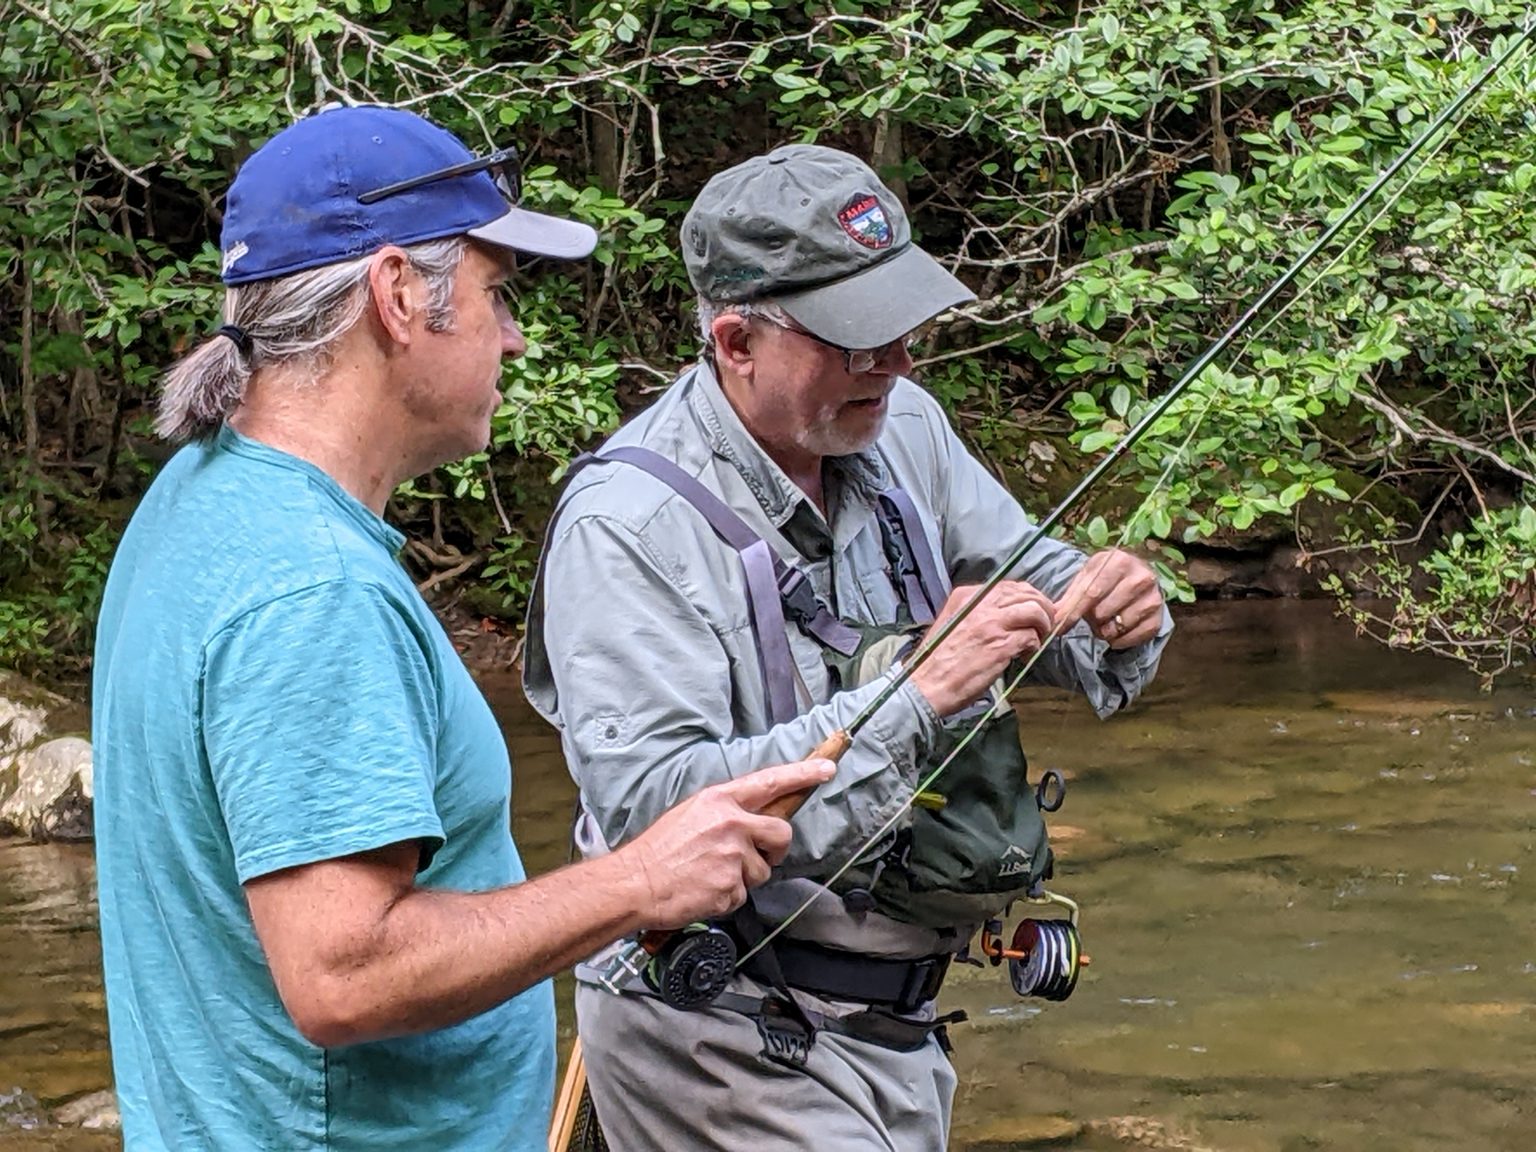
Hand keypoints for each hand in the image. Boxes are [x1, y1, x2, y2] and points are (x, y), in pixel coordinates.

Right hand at [620, 758, 835, 928]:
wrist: (636, 883)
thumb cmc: (659, 850)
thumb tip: (753, 820)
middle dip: (774, 848)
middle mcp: (731, 824)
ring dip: (744, 877)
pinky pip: (744, 894)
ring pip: (763, 870)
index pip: (770, 782)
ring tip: (712, 874)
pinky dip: (728, 897)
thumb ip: (726, 813)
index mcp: (720, 801)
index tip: (825, 769)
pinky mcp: (730, 887)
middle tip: (755, 856)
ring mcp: (732, 856)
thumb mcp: (691, 814)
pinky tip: (706, 889)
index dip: (802, 774)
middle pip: (781, 833)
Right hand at [908, 581, 1054, 716]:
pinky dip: (1034, 646)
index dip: (1026, 598)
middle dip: (1042, 607)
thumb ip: (975, 613)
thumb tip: (1004, 614)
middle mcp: (980, 604)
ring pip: (1034, 609)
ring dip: (1043, 624)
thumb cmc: (938, 660)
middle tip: (1044, 624)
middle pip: (1026, 593)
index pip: (1008, 586)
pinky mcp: (1001, 645)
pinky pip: (1031, 636)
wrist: (927, 685)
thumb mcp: (952, 623)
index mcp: (966, 596)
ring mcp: (992, 623)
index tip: (1031, 611)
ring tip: (1039, 638)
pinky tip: (1024, 656)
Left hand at [1051, 548, 1162, 648]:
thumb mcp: (1086, 580)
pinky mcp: (1159, 616)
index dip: (1074, 612)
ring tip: (1105, 621)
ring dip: (1106, 630)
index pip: (1092, 592)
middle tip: (1093, 614)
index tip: (1060, 627)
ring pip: (1119, 625)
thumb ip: (1069, 600)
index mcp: (1119, 560)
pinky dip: (1121, 640)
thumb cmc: (1105, 579)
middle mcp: (1142, 576)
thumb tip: (1054, 621)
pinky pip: (1135, 637)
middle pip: (1104, 611)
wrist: (1135, 580)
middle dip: (1092, 619)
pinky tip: (1116, 633)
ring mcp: (1154, 597)